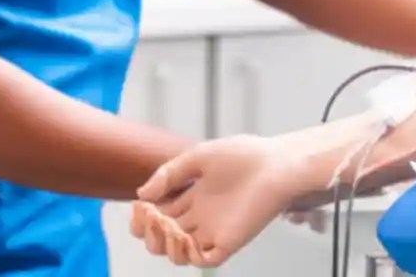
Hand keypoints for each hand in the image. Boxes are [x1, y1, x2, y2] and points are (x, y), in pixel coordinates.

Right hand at [131, 134, 307, 266]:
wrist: (275, 164)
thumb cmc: (242, 156)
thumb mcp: (197, 157)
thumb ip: (169, 175)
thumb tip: (141, 195)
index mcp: (190, 197)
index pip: (156, 216)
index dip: (142, 216)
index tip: (140, 205)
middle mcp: (199, 217)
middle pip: (161, 238)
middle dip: (148, 232)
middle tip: (152, 216)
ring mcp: (212, 231)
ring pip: (176, 254)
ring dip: (164, 244)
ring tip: (168, 225)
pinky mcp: (228, 242)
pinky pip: (201, 260)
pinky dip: (186, 254)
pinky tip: (183, 235)